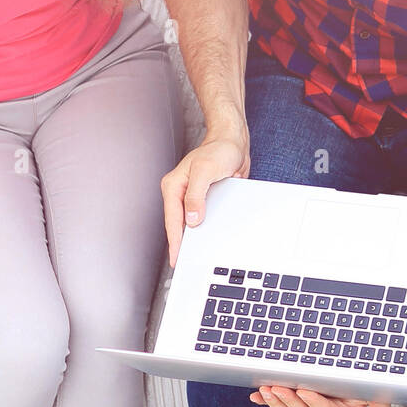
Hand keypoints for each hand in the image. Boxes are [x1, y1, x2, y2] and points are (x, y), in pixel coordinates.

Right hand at [160, 134, 249, 266]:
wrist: (234, 143)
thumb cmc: (219, 150)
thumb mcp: (206, 170)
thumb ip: (196, 195)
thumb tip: (191, 219)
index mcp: (174, 185)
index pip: (172, 218)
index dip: (175, 240)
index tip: (177, 257)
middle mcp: (180, 192)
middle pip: (178, 223)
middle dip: (182, 243)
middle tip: (185, 263)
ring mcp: (192, 196)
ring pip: (189, 222)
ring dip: (193, 237)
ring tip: (195, 257)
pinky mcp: (205, 198)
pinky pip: (202, 217)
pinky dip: (204, 229)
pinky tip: (208, 239)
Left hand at [251, 385, 390, 406]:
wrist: (360, 373)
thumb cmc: (368, 384)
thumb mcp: (378, 396)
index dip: (315, 401)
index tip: (306, 390)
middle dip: (289, 399)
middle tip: (278, 387)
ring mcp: (307, 403)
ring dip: (276, 400)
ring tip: (267, 390)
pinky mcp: (296, 396)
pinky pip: (280, 401)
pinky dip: (266, 400)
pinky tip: (256, 396)